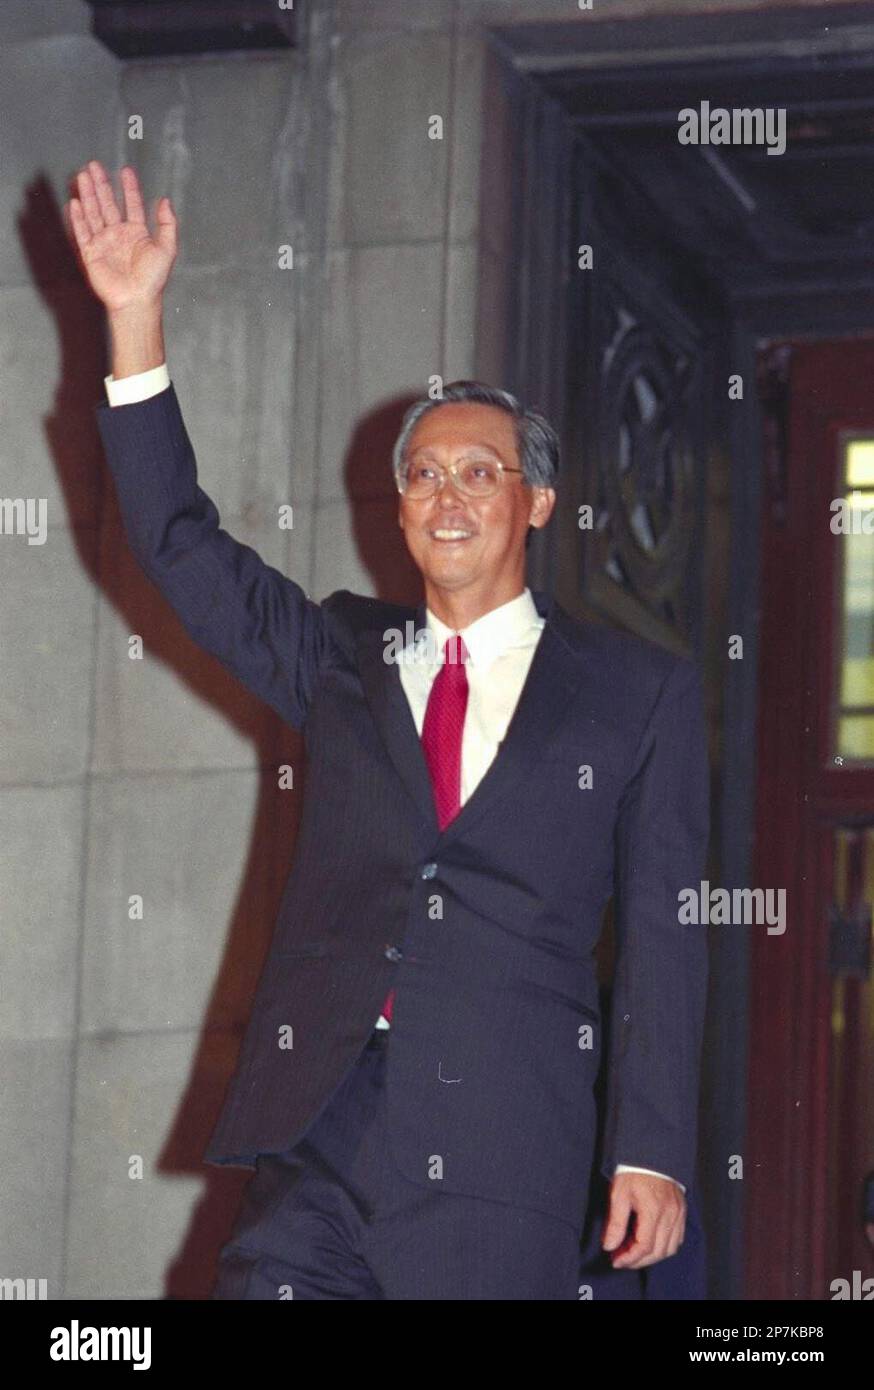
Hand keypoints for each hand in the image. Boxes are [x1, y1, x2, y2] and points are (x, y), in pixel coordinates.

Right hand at [64, 160, 176, 311]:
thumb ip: (167, 224)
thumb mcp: (167, 248)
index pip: (132, 204)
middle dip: (101, 184)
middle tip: (94, 165)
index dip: (129, 187)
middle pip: (107, 204)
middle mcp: (119, 235)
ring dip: (88, 194)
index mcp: (137, 233)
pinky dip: (78, 217)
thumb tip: (165, 200)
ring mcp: (104, 243)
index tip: (126, 170)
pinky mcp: (91, 253)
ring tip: (82, 175)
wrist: (136, 300)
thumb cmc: (153, 279)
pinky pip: (82, 232)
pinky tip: (75, 202)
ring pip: (93, 213)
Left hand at [601, 1170, 685, 1268]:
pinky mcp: (682, 1212)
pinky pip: (677, 1239)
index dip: (629, 1258)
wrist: (651, 1152)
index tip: (615, 1260)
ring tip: (634, 1252)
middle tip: (621, 1258)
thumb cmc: (633, 1172)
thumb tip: (610, 1246)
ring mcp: (679, 1214)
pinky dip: (664, 1247)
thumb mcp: (619, 1194)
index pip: (644, 1246)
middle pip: (658, 1252)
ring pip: (670, 1249)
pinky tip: (650, 1243)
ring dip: (652, 1256)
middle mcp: (670, 1215)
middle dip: (638, 1261)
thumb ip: (615, 1223)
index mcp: (653, 1210)